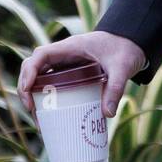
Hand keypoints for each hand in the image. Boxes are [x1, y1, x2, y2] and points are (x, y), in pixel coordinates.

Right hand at [17, 31, 147, 119]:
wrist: (133, 42)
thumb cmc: (126, 49)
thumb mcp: (122, 68)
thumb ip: (116, 87)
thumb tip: (107, 114)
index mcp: (71, 47)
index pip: (41, 55)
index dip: (30, 72)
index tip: (28, 91)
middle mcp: (64, 54)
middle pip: (34, 67)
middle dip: (27, 87)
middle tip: (32, 110)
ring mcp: (66, 63)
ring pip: (41, 77)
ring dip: (35, 95)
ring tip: (39, 120)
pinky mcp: (72, 72)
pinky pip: (53, 83)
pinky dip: (48, 98)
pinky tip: (51, 116)